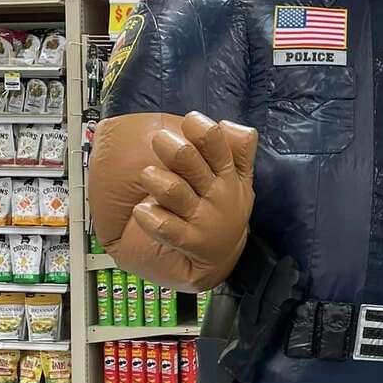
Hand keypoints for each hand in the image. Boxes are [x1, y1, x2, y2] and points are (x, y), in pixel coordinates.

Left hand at [131, 112, 256, 288]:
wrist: (220, 260)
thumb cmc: (221, 210)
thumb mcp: (238, 178)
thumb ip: (238, 148)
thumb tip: (229, 124)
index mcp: (228, 173)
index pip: (216, 143)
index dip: (201, 130)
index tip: (189, 123)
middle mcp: (218, 194)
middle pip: (190, 160)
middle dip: (171, 148)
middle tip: (159, 142)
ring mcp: (203, 219)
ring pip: (173, 190)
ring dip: (156, 180)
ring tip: (148, 176)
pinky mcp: (189, 241)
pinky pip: (165, 227)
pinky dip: (150, 217)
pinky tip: (143, 211)